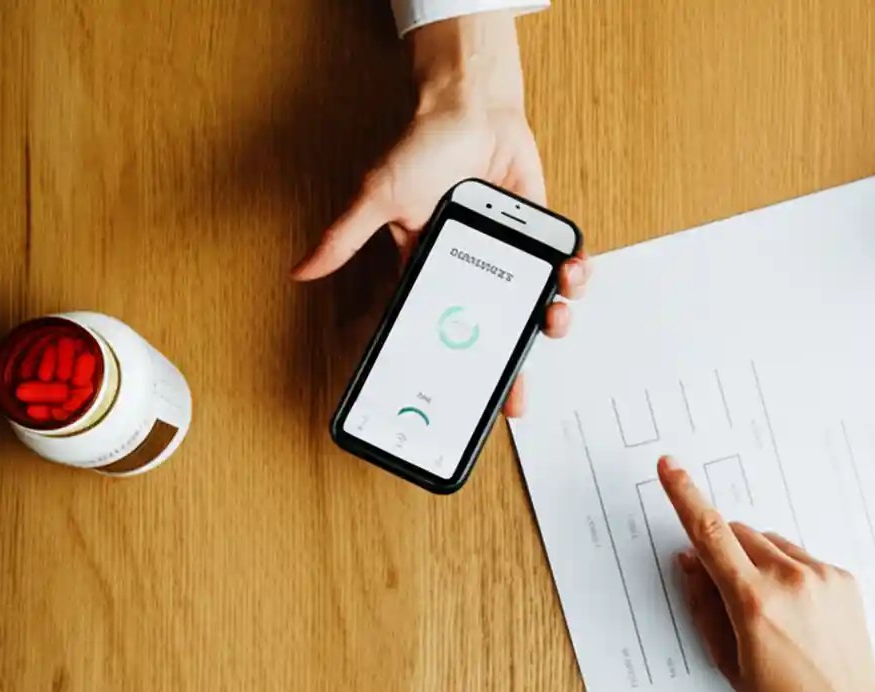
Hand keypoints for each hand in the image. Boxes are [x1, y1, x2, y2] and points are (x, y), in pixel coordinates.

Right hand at [291, 12, 588, 416]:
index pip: (444, 333)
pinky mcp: (540, 237)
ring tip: (551, 318)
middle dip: (510, 370)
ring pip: (535, 307)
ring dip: (550, 321)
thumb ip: (344, 237)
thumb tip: (301, 270)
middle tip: (516, 395)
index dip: (454, 370)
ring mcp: (510, 257)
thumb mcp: (380, 198)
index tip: (462, 403)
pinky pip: (563, 267)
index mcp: (434, 271)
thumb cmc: (425, 147)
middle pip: (496, 335)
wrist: (472, 106)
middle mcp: (474, 271)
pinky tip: (572, 277)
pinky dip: (574, 276)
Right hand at [657, 456, 874, 691]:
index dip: (685, 496)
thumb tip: (689, 560)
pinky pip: (801, 556)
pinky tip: (797, 611)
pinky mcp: (842, 577)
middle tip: (731, 592)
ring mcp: (820, 576)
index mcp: (753, 602)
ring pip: (770, 542)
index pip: (710, 535)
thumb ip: (702, 604)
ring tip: (771, 609)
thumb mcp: (728, 658)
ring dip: (759, 561)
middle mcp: (789, 580)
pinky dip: (790, 572)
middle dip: (726, 552)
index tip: (670, 468)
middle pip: (740, 533)